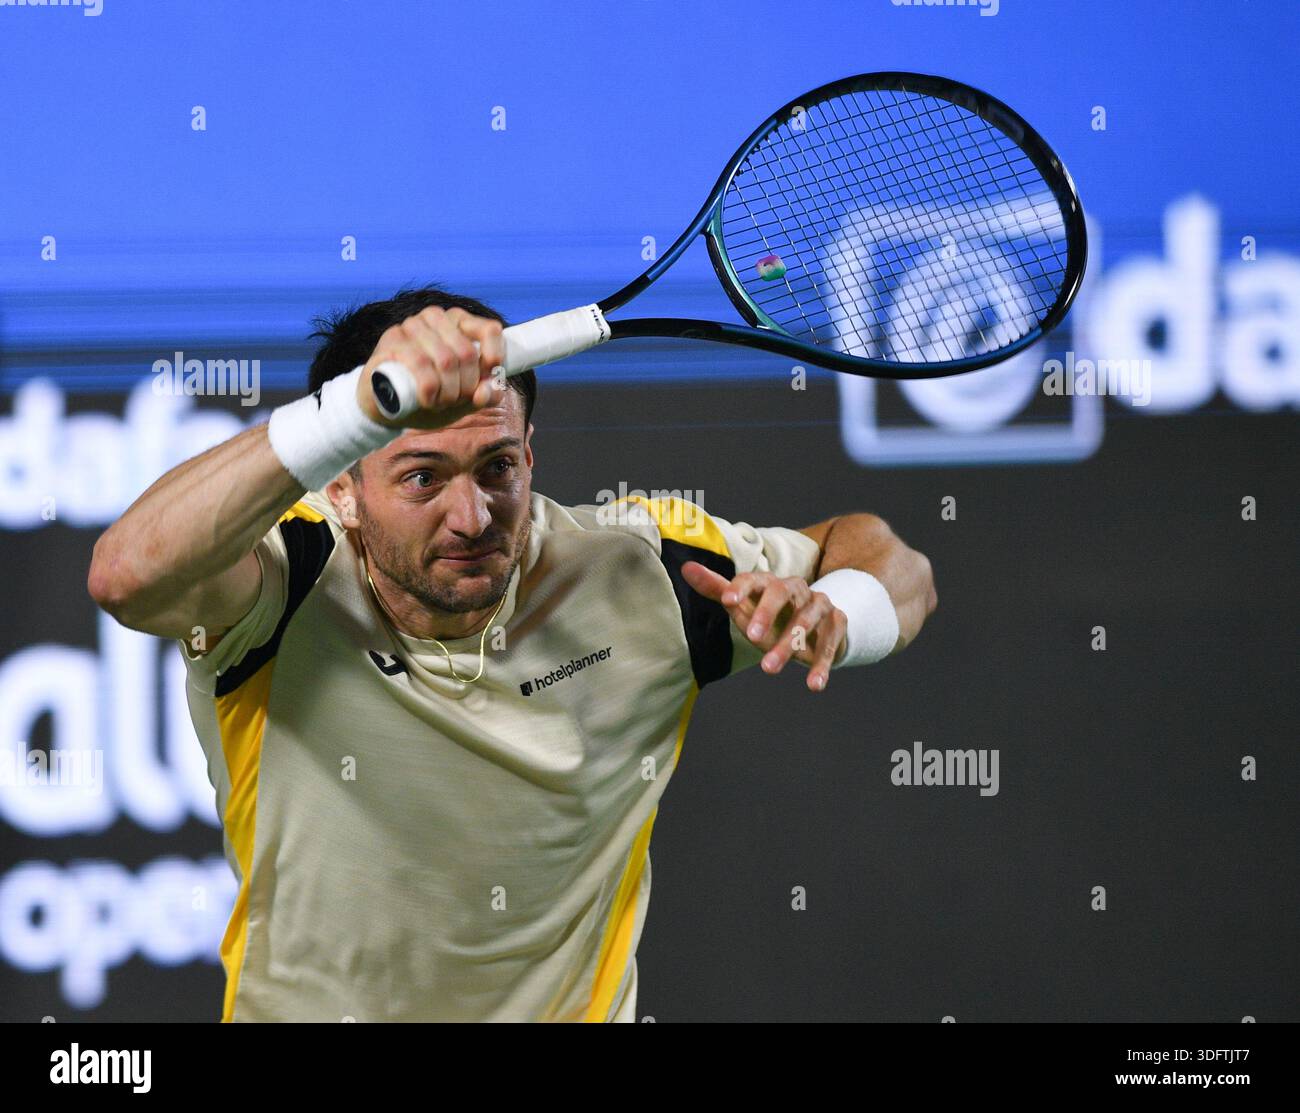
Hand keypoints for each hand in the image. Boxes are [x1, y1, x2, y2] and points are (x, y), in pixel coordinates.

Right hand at [357, 306, 505, 427]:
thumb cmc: (430, 396)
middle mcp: (435, 318)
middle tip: (454, 401)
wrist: (385, 405)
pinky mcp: (391, 340)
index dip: (495, 356)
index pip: (489, 329)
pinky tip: (427, 400)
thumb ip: (485, 396)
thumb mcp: (464, 399)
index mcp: (459, 323)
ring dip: (447, 392)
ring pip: (445, 359)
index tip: (489, 378)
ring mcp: (411, 326)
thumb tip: (487, 391)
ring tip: (439, 403)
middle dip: (466, 387)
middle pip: (467, 353)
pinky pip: (420, 363)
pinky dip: (429, 388)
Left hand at [680, 562, 846, 691]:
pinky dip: (822, 664)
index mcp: (769, 582)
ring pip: (806, 620)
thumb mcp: (745, 606)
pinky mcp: (838, 622)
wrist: (815, 627)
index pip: (753, 579)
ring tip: (768, 669)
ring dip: (789, 645)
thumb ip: (718, 589)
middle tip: (752, 636)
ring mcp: (819, 604)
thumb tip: (686, 567)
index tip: (726, 601)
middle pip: (782, 592)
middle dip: (767, 613)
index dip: (740, 588)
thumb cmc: (771, 617)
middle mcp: (796, 589)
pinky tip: (814, 685)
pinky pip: (830, 642)